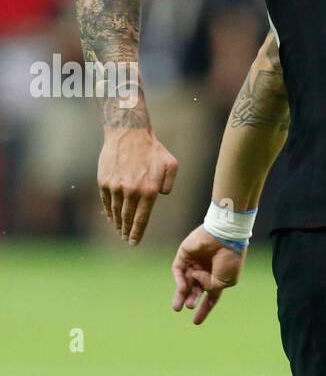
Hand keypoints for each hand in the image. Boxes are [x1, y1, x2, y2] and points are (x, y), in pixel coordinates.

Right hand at [98, 127, 178, 243]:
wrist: (128, 132)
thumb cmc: (152, 148)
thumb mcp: (171, 165)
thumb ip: (168, 184)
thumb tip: (161, 196)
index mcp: (149, 190)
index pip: (141, 219)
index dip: (137, 233)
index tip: (133, 242)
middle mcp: (131, 192)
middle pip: (127, 218)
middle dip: (126, 232)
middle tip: (126, 239)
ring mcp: (116, 187)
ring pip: (115, 212)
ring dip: (116, 224)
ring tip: (119, 231)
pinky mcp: (104, 181)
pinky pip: (106, 201)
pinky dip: (108, 211)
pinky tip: (110, 217)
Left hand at [172, 226, 245, 325]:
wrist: (224, 237)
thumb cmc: (230, 259)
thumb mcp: (226, 281)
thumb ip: (211, 288)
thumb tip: (197, 283)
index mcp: (219, 277)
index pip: (210, 297)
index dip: (204, 309)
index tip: (195, 323)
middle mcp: (206, 270)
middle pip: (195, 290)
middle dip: (191, 300)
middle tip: (188, 307)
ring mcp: (195, 262)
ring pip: (185, 282)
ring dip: (182, 294)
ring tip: (179, 307)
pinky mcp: (184, 255)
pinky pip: (179, 271)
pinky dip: (181, 280)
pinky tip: (184, 288)